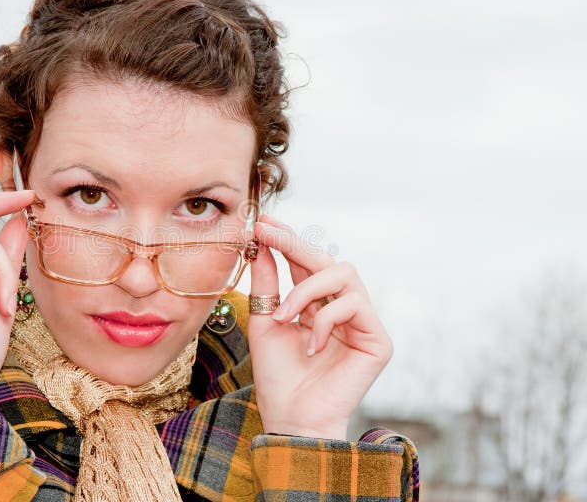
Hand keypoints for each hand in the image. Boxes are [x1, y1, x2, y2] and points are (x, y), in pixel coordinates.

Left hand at [247, 214, 392, 438]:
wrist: (290, 418)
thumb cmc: (277, 376)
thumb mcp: (264, 321)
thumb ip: (267, 283)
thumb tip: (263, 242)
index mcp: (316, 304)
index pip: (306, 264)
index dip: (287, 240)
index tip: (262, 222)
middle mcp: (341, 309)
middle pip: (328, 261)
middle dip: (295, 244)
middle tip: (268, 233)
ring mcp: (362, 323)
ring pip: (344, 275)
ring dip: (307, 290)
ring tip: (284, 317)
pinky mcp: (378, 340)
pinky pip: (354, 306)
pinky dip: (325, 320)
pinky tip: (311, 345)